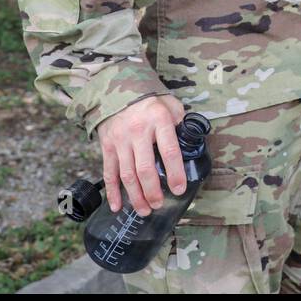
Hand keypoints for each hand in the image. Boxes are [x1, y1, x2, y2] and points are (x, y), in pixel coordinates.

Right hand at [96, 94, 186, 215]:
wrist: (118, 90)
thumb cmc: (151, 102)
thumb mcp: (171, 105)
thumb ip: (181, 123)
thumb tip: (193, 144)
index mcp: (159, 120)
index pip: (169, 151)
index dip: (175, 173)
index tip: (179, 189)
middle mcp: (138, 131)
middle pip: (145, 168)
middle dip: (153, 191)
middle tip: (159, 204)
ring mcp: (120, 140)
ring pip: (127, 174)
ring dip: (136, 196)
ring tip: (144, 210)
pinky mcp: (107, 147)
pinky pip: (109, 172)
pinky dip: (112, 192)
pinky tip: (117, 206)